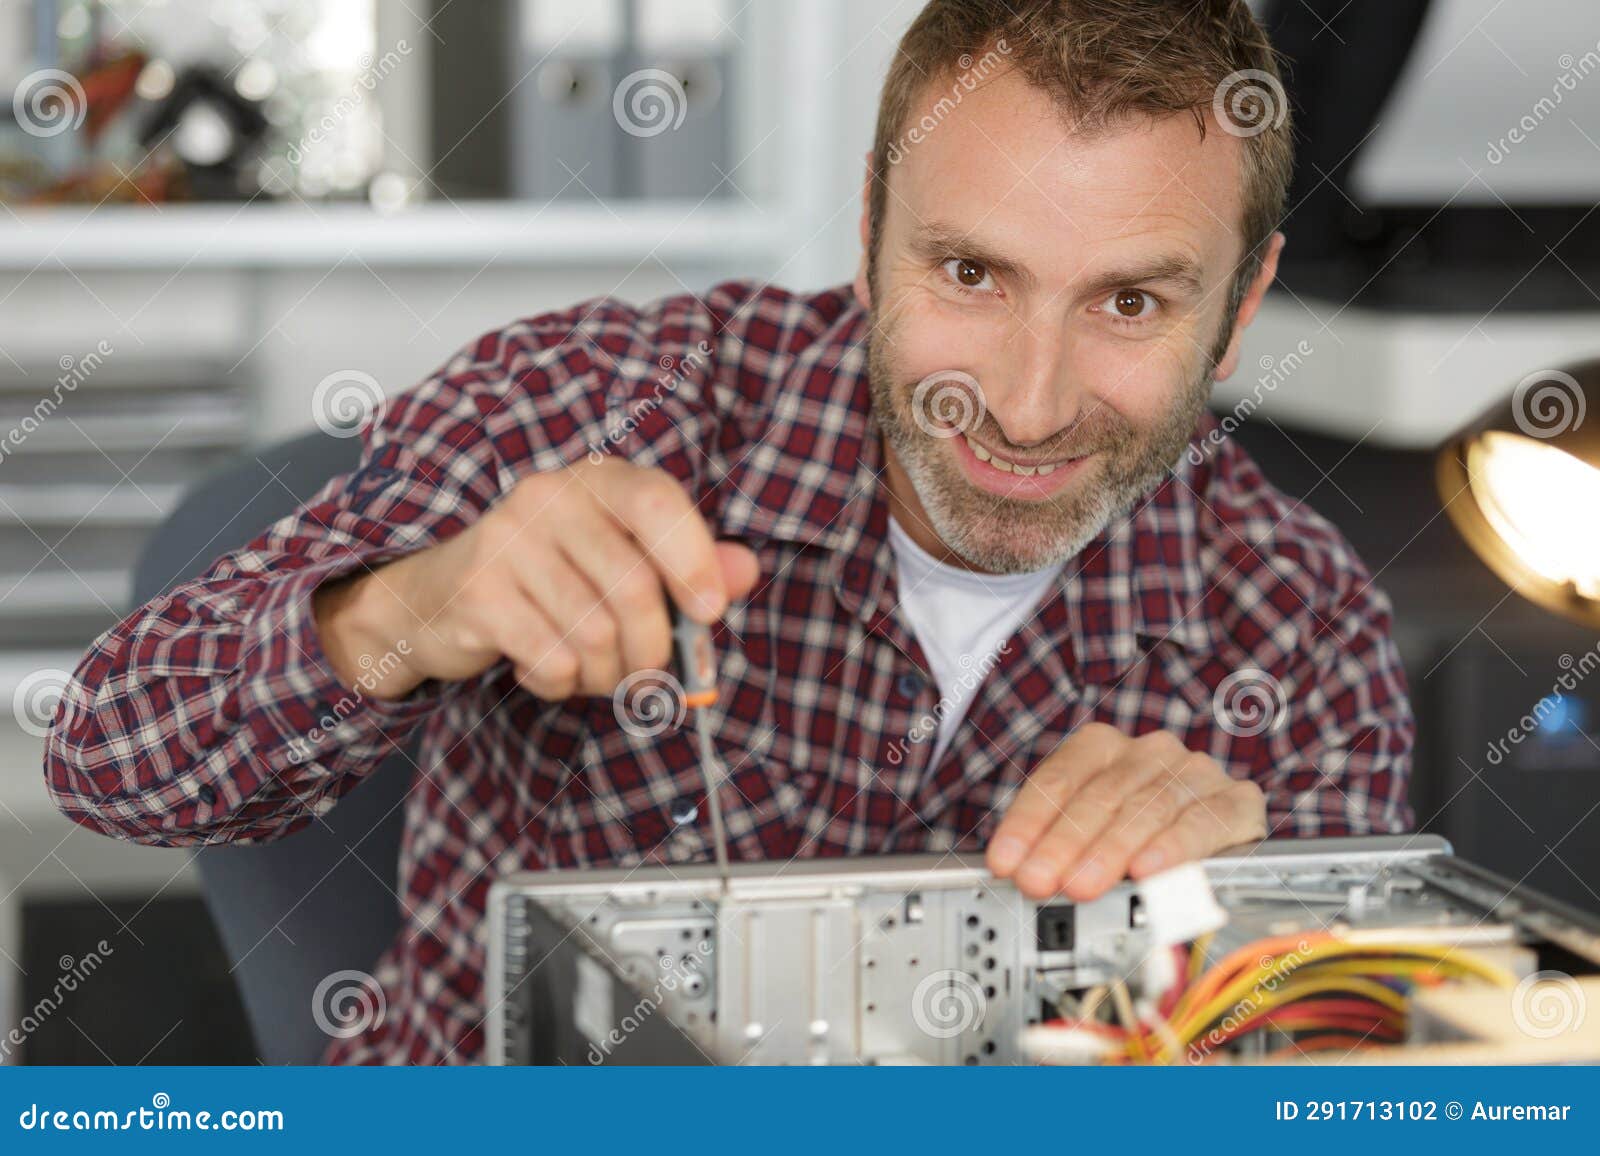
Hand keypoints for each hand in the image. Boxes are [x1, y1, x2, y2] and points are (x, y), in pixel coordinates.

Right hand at [314, 458, 758, 700]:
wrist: (436, 600)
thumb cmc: (548, 581)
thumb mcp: (623, 564)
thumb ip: (691, 566)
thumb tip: (746, 570)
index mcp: (598, 481)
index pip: (657, 501)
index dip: (693, 559)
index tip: (710, 613)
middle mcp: (549, 497)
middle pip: (633, 586)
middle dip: (652, 650)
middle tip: (648, 673)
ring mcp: (508, 541)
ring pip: (595, 633)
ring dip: (607, 674)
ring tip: (594, 670)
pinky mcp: (479, 593)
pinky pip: (552, 658)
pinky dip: (563, 682)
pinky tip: (550, 670)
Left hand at [986, 723, 1265, 900]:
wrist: (1224, 825)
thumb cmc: (1145, 829)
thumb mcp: (1093, 829)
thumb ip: (1059, 844)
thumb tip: (1016, 874)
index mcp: (1103, 746)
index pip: (1056, 780)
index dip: (1026, 823)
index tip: (1005, 861)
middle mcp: (1149, 752)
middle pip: (1098, 796)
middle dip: (1062, 844)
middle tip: (1038, 882)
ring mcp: (1195, 772)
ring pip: (1145, 809)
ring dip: (1108, 852)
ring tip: (1081, 884)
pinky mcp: (1236, 801)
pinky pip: (1200, 822)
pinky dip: (1172, 848)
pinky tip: (1148, 868)